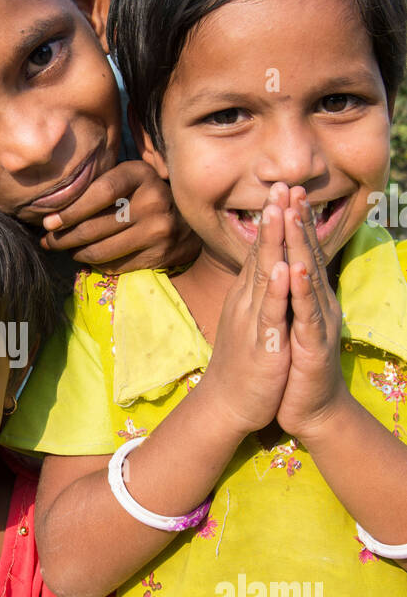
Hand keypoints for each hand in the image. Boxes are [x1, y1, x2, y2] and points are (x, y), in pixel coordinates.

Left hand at [39, 161, 199, 270]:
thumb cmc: (145, 194)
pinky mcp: (160, 255)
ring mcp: (159, 230)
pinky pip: (115, 265)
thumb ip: (100, 185)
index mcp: (140, 174)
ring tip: (66, 249)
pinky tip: (88, 258)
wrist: (189, 218)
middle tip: (48, 241)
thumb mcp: (129, 178)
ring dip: (76, 253)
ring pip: (102, 250)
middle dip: (65, 237)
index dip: (70, 210)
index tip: (49, 222)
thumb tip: (54, 209)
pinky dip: (96, 264)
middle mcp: (153, 200)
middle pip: (96, 225)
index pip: (100, 191)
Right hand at [200, 197, 291, 436]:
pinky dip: (278, 290)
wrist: (226, 405)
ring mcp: (253, 321)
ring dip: (271, 242)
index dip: (273, 220)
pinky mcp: (262, 345)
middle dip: (272, 218)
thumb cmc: (242, 363)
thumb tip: (265, 267)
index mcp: (248, 296)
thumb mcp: (250, 320)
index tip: (282, 189)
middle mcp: (247, 302)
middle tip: (280, 184)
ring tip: (278, 211)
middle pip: (260, 254)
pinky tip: (284, 269)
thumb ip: (258, 292)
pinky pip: (271, 313)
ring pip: (263, 276)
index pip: (260, 251)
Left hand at [276, 187, 347, 439]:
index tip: (283, 191)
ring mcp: (317, 322)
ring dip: (299, 244)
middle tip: (291, 187)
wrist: (311, 409)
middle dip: (297, 221)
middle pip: (306, 255)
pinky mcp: (313, 344)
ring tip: (292, 214)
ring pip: (308, 277)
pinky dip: (301, 290)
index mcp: (307, 298)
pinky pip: (306, 314)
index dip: (291, 222)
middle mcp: (317, 304)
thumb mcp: (288, 323)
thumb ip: (287, 296)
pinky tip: (298, 269)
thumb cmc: (295, 365)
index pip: (298, 253)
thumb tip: (280, 269)